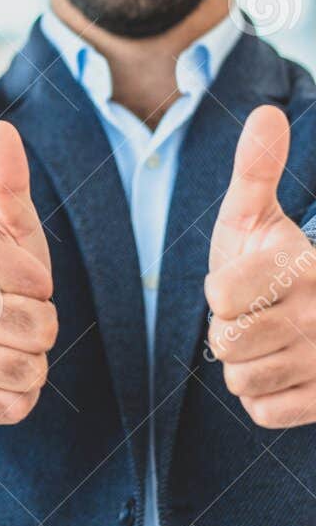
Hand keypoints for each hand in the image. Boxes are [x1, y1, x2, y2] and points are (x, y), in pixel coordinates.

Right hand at [0, 120, 57, 425]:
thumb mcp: (5, 226)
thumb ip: (7, 180)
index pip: (42, 290)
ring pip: (29, 372)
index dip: (38, 287)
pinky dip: (14, 395)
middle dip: (36, 326)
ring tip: (1, 343)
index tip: (12, 283)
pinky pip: (15, 407)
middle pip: (40, 334)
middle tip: (9, 315)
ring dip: (27, 361)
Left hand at [206, 105, 315, 427]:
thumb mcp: (256, 216)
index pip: (222, 297)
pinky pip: (264, 412)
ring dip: (244, 366)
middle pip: (228, 342)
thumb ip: (256, 171)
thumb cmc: (272, 262)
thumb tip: (266, 113)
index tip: (241, 283)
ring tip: (268, 342)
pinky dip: (264, 398)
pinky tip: (282, 372)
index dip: (220, 292)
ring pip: (242, 380)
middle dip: (228, 331)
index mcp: (306, 268)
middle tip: (254, 316)